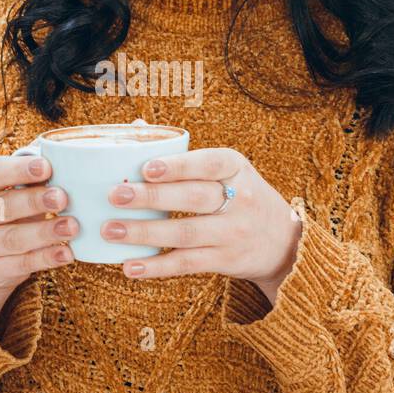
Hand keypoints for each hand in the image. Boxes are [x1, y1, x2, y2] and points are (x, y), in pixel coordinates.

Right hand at [0, 153, 76, 331]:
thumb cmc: (0, 204)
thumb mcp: (3, 186)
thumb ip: (25, 176)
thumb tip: (62, 168)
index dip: (18, 171)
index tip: (46, 167)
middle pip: (0, 207)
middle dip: (34, 202)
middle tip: (62, 198)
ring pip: (11, 239)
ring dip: (44, 232)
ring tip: (71, 226)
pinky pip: (21, 264)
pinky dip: (46, 258)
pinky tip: (66, 252)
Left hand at [100, 148, 302, 302]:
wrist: (283, 241)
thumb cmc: (240, 195)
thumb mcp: (228, 169)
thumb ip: (185, 153)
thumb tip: (137, 126)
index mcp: (236, 168)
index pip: (208, 164)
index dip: (178, 166)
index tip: (146, 168)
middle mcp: (240, 199)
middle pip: (193, 198)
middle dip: (151, 197)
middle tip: (115, 196)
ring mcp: (234, 233)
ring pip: (185, 233)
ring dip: (145, 233)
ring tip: (110, 230)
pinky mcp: (226, 261)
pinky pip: (187, 264)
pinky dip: (157, 266)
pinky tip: (130, 266)